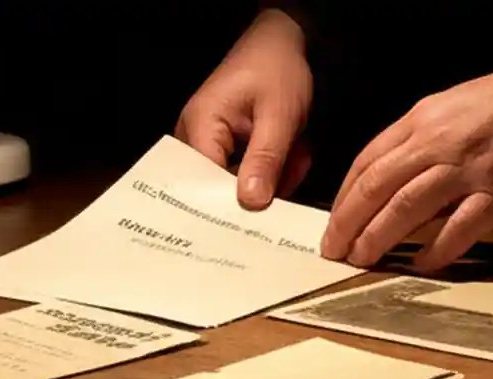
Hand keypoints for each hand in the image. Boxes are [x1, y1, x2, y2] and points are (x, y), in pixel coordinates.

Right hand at [174, 9, 313, 209]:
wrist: (282, 44)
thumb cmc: (277, 70)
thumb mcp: (279, 116)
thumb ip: (265, 160)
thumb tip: (250, 204)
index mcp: (201, 127)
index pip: (206, 185)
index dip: (232, 206)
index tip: (263, 220)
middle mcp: (196, 138)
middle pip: (223, 188)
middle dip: (265, 183)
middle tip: (295, 163)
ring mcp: (210, 142)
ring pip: (241, 183)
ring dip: (275, 174)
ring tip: (297, 152)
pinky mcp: (227, 146)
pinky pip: (248, 172)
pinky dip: (273, 167)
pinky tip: (292, 152)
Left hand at [320, 11, 492, 271]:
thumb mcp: (463, 105)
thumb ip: (431, 141)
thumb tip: (404, 181)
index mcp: (427, 117)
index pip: (368, 160)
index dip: (344, 197)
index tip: (334, 223)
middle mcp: (441, 140)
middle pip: (375, 187)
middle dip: (347, 224)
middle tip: (334, 252)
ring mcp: (470, 167)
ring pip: (404, 208)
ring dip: (377, 239)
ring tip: (363, 261)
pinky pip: (457, 229)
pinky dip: (434, 251)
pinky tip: (421, 265)